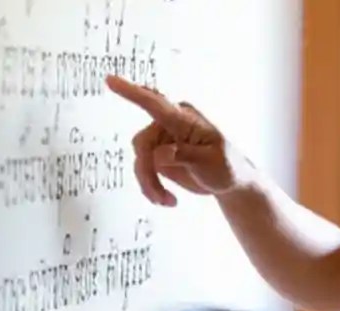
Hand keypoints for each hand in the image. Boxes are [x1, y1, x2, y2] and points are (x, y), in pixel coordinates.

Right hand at [106, 75, 247, 205]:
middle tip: (161, 197)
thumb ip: (185, 155)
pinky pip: (144, 169)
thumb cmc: (226, 166)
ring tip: (167, 201)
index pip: (156, 104)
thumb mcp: (211, 162)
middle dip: (148, 172)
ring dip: (150, 183)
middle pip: (143, 144)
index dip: (132, 93)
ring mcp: (161, 140)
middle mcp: (169, 125)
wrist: (230, 182)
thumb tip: (160, 153)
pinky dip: (152, 187)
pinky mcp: (157, 156)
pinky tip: (167, 199)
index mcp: (185, 119)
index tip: (110, 80)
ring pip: (140, 159)